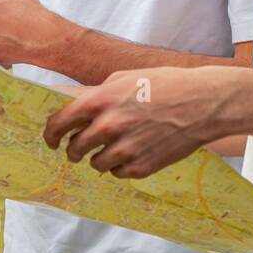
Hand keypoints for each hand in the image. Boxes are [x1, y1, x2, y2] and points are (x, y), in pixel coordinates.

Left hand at [42, 66, 238, 178]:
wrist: (201, 103)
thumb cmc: (165, 85)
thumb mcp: (124, 79)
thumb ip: (96, 94)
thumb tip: (73, 105)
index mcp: (100, 101)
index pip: (59, 124)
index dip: (50, 134)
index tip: (51, 140)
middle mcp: (108, 127)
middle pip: (75, 148)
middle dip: (75, 149)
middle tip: (81, 147)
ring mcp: (124, 149)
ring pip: (95, 164)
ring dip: (100, 157)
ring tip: (116, 146)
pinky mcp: (141, 167)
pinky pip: (117, 173)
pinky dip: (121, 165)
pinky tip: (135, 151)